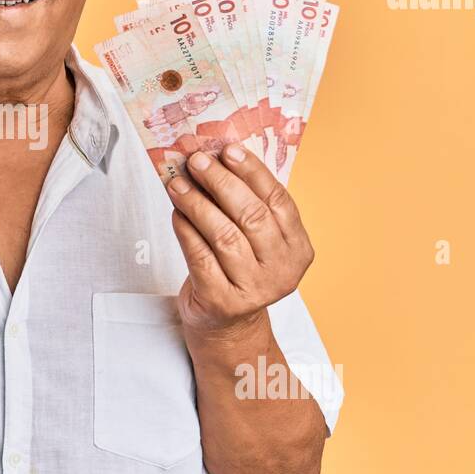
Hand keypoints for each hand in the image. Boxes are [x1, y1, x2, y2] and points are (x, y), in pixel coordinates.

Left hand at [165, 143, 313, 342]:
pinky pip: (199, 256)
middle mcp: (282, 271)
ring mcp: (253, 290)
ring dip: (197, 203)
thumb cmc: (239, 270)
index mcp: (298, 249)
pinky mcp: (222, 301)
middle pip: (251, 216)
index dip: (253, 172)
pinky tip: (176, 213)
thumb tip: (216, 157)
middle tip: (197, 161)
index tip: (228, 150)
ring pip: (223, 235)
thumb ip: (247, 204)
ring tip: (178, 184)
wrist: (226, 323)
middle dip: (221, 182)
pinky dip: (185, 230)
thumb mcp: (256, 241)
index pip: (279, 201)